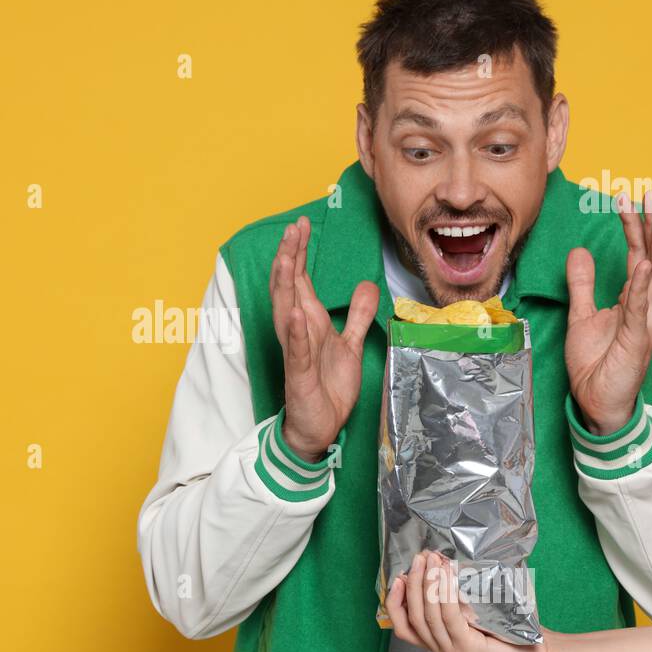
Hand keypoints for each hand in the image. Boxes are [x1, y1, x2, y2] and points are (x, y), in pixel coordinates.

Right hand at [269, 215, 377, 461]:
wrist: (320, 426)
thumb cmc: (327, 387)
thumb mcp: (350, 345)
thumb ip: (356, 315)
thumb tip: (366, 285)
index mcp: (309, 322)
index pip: (300, 280)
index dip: (299, 253)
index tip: (301, 224)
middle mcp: (298, 331)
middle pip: (288, 287)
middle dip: (289, 257)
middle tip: (292, 228)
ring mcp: (296, 352)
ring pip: (285, 311)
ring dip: (284, 284)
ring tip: (285, 258)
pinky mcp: (299, 374)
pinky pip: (295, 350)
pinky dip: (295, 331)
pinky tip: (294, 313)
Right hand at [385, 550, 557, 651]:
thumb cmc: (512, 634)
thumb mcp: (476, 617)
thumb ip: (456, 605)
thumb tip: (440, 568)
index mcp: (441, 649)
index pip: (404, 628)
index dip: (395, 602)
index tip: (398, 577)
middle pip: (414, 618)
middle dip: (413, 584)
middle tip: (420, 558)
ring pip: (428, 615)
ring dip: (427, 583)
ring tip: (433, 560)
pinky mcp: (467, 649)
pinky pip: (448, 616)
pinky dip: (444, 592)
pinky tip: (447, 574)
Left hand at [564, 189, 651, 435]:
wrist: (595, 402)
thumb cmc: (595, 364)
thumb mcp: (581, 316)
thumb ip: (582, 285)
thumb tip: (579, 252)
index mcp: (632, 301)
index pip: (636, 257)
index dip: (633, 228)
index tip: (627, 199)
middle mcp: (644, 308)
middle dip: (651, 226)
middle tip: (649, 193)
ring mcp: (644, 324)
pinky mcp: (637, 341)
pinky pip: (641, 309)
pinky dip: (644, 286)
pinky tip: (646, 264)